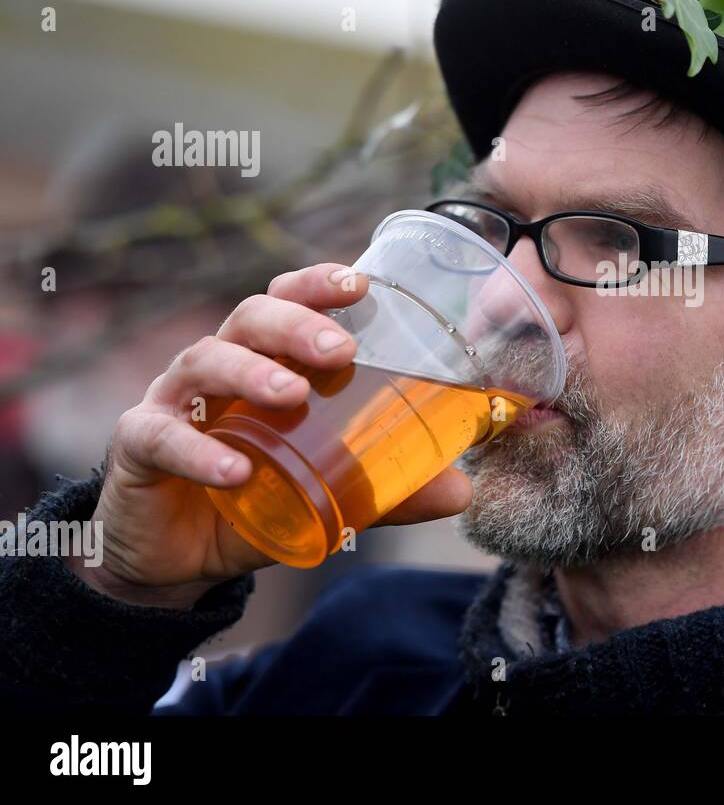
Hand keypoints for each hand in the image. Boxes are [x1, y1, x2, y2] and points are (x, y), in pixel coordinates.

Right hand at [75, 263, 472, 608]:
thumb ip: (389, 490)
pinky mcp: (139, 445)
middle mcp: (219, 365)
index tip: (359, 284)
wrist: (183, 559)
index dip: (317, 284)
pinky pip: (162, 436)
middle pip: (250, 318)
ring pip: (205, 361)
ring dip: (252, 372)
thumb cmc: (260, 498)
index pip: (287, 301)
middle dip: (296, 324)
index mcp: (266, 359)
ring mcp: (176, 401)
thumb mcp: (331, 494)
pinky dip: (198, 450)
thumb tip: (463, 491)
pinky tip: (235, 469)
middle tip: (340, 349)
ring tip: (293, 395)